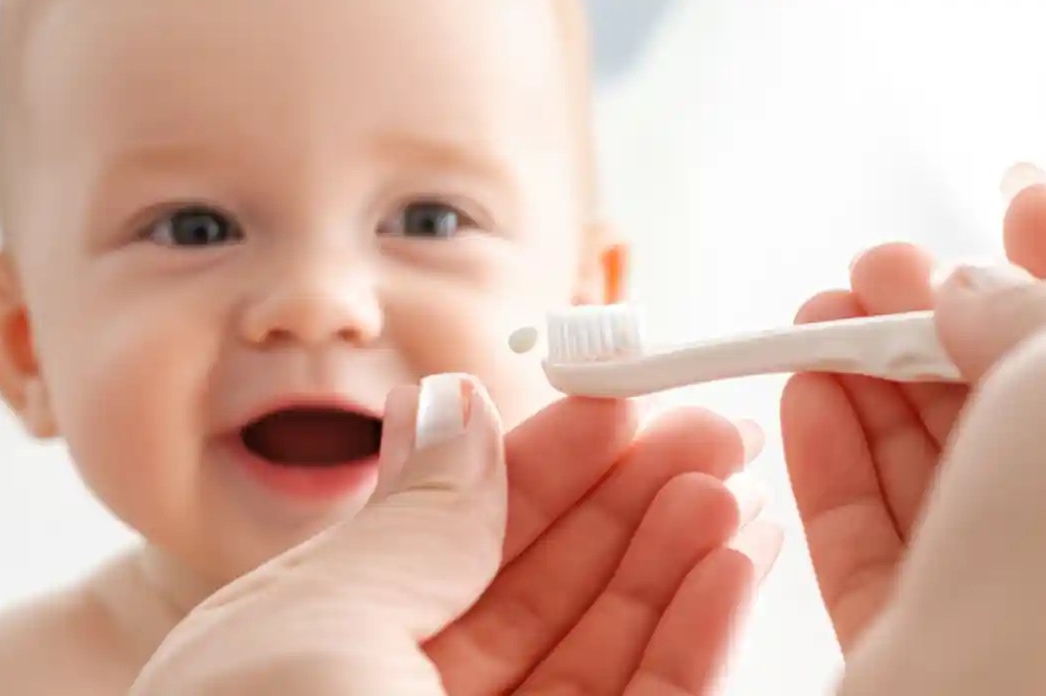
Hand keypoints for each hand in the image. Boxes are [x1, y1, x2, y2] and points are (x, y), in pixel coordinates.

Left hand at [132, 373, 780, 694]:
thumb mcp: (314, 640)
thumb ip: (406, 526)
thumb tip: (452, 408)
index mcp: (321, 649)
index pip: (450, 528)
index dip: (538, 458)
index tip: (615, 396)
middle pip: (538, 580)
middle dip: (625, 496)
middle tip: (705, 425)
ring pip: (600, 644)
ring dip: (672, 558)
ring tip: (729, 484)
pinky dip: (693, 639)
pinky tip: (732, 564)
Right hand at [781, 165, 1045, 650]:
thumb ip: (1034, 309)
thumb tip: (967, 296)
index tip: (1015, 196)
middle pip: (1024, 404)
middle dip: (947, 321)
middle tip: (882, 263)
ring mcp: (1023, 596)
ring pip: (943, 468)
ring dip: (874, 381)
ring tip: (821, 313)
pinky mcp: (936, 638)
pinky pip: (881, 536)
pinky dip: (837, 460)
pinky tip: (807, 394)